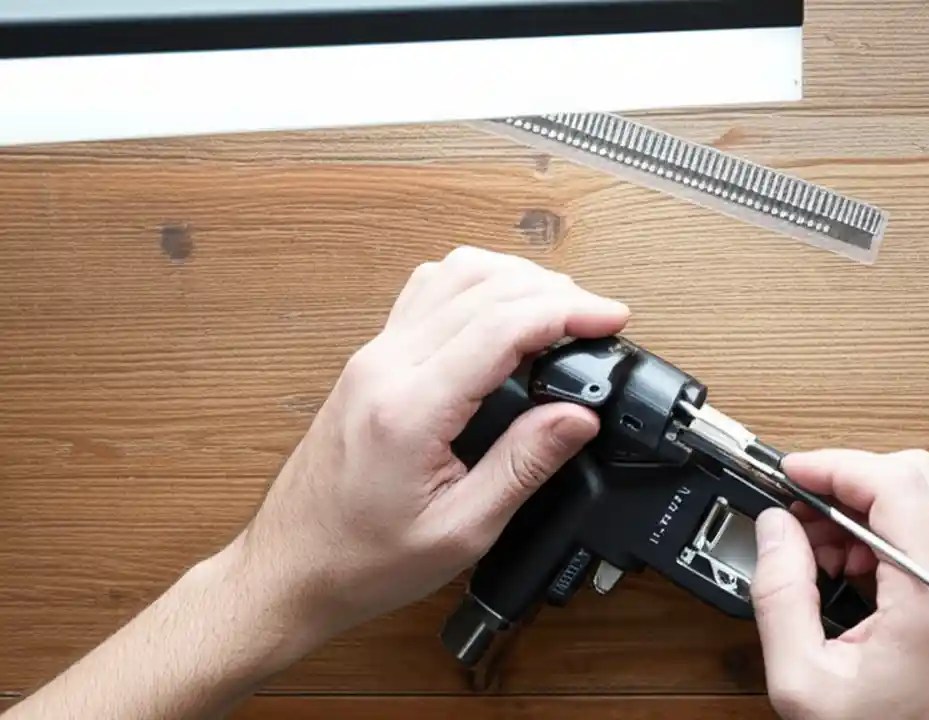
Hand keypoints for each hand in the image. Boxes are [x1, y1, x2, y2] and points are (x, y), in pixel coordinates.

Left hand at [233, 246, 629, 643]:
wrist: (290, 568)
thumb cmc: (361, 559)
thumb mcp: (461, 530)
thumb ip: (525, 465)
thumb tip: (579, 416)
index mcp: (408, 408)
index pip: (501, 326)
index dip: (568, 312)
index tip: (612, 318)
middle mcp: (384, 366)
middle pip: (482, 287)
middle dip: (554, 291)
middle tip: (600, 317)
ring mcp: (372, 356)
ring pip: (452, 274)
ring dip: (515, 278)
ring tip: (562, 309)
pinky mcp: (369, 360)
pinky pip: (428, 292)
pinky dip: (478, 285)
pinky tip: (504, 309)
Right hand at [750, 450, 928, 719]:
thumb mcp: (806, 681)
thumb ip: (781, 593)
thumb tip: (774, 529)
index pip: (895, 483)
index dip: (835, 464)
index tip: (793, 472)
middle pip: (918, 477)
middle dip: (850, 484)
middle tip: (802, 513)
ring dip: (871, 511)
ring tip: (825, 554)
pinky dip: (896, 536)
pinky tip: (860, 572)